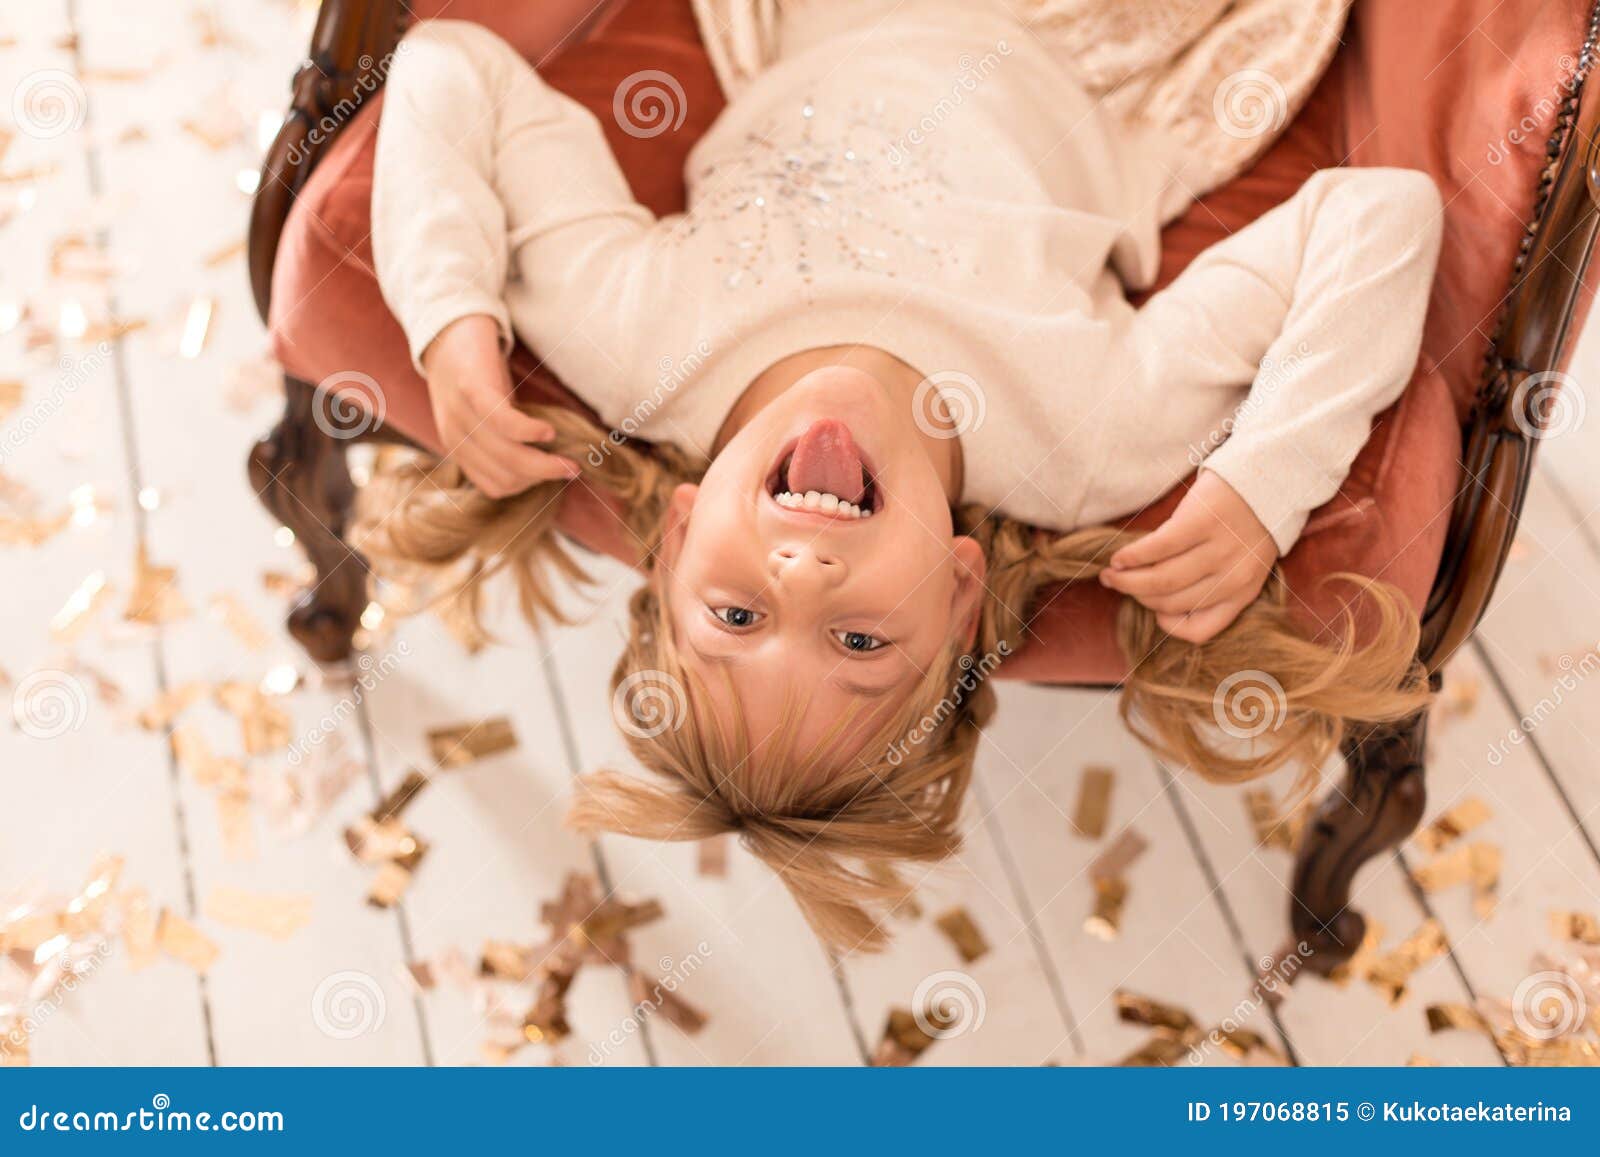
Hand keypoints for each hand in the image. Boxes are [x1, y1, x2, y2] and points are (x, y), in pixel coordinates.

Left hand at [420, 315, 578, 498]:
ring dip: (543, 464)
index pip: (496, 486)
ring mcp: (461, 415)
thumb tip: (545, 462)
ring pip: (506, 457)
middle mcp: (456, 437)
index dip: (529, 485)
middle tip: (573, 468)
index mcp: (460, 447)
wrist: (447, 326)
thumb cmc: (477, 372)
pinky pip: (502, 423)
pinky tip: (548, 430)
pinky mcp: (471, 389)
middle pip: (505, 476)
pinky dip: (528, 432)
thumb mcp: (484, 415)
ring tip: (570, 459)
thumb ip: (504, 440)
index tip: (554, 473)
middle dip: (541, 477)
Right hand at [1099, 470, 1277, 643]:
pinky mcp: (1202, 522)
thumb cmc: (1246, 524)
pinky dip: (1133, 556)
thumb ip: (1211, 584)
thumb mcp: (1241, 563)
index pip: (1199, 629)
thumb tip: (1157, 596)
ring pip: (1162, 579)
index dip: (1167, 624)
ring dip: (1127, 580)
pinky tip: (1119, 556)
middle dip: (1137, 596)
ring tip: (1110, 573)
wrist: (1267, 478)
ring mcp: (1219, 550)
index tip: (1152, 611)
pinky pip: (1158, 548)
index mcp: (1243, 593)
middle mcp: (1233, 577)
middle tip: (1116, 584)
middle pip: (1171, 601)